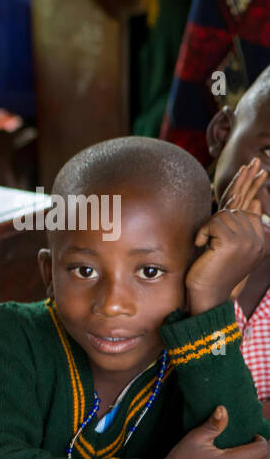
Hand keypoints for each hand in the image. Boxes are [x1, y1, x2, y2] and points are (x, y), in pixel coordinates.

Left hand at [188, 160, 267, 314]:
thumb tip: (238, 204)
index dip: (251, 185)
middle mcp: (256, 236)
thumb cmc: (208, 272)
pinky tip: (202, 246)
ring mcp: (248, 239)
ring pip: (225, 213)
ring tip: (206, 245)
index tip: (255, 166)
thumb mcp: (220, 245)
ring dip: (209, 228)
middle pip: (238, 204)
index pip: (251, 205)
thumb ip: (228, 226)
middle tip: (253, 162)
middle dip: (239, 188)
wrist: (207, 296)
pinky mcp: (233, 242)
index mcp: (255, 237)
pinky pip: (214, 222)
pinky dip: (203, 233)